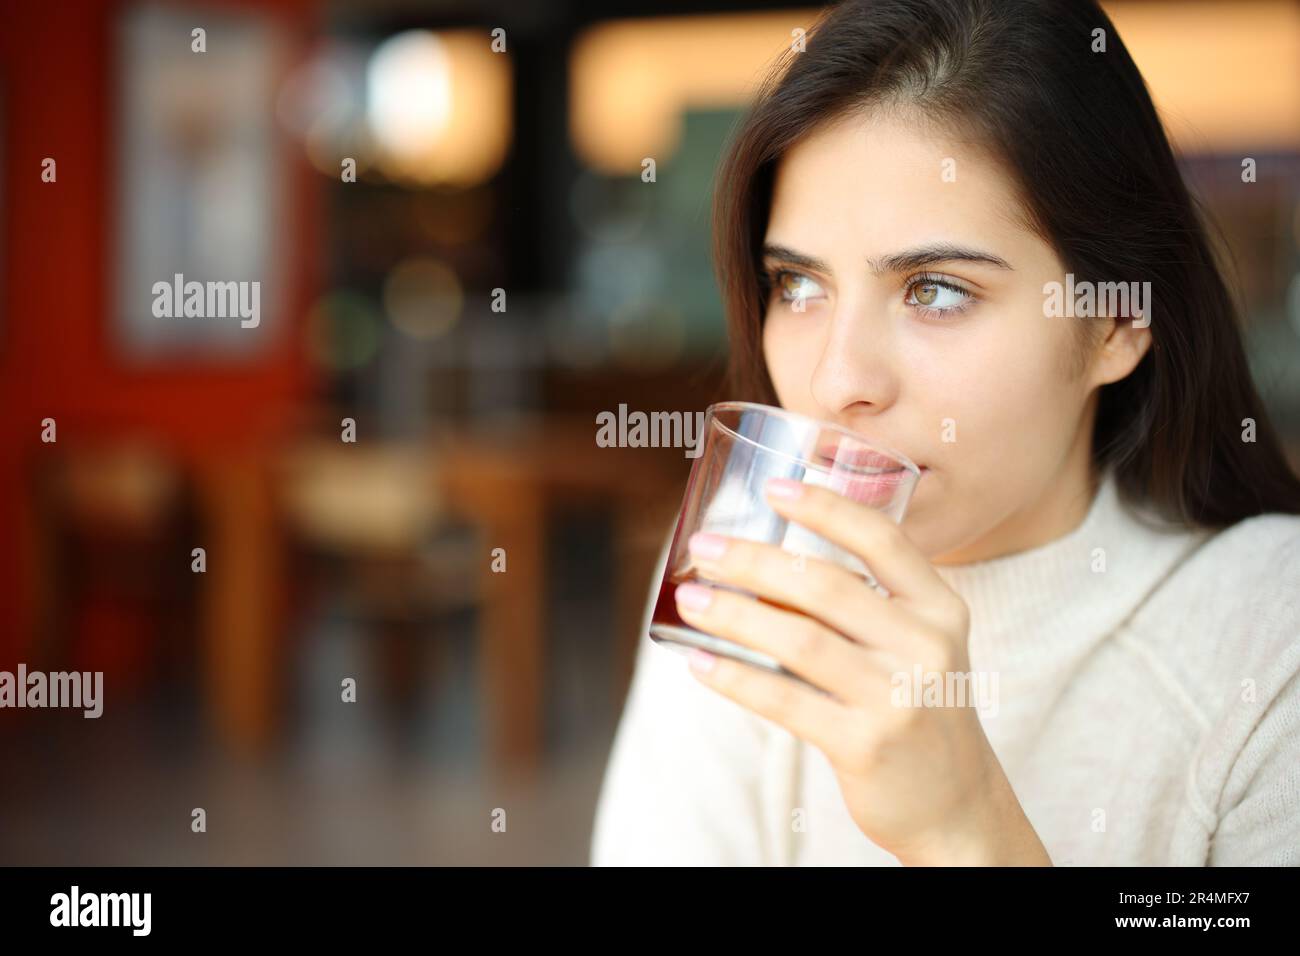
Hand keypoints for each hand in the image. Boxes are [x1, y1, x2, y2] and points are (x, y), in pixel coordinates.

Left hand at [673, 477, 1050, 865]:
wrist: (956, 803)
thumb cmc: (916, 707)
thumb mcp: (917, 645)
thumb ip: (866, 604)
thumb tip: (764, 561)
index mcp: (940, 608)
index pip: (882, 540)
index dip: (826, 508)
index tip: (774, 487)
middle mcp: (925, 647)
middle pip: (826, 586)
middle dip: (755, 560)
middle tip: (703, 547)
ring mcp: (897, 698)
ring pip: (798, 640)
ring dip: (734, 615)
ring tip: (690, 599)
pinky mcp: (865, 745)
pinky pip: (784, 701)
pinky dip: (735, 678)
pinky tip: (701, 662)